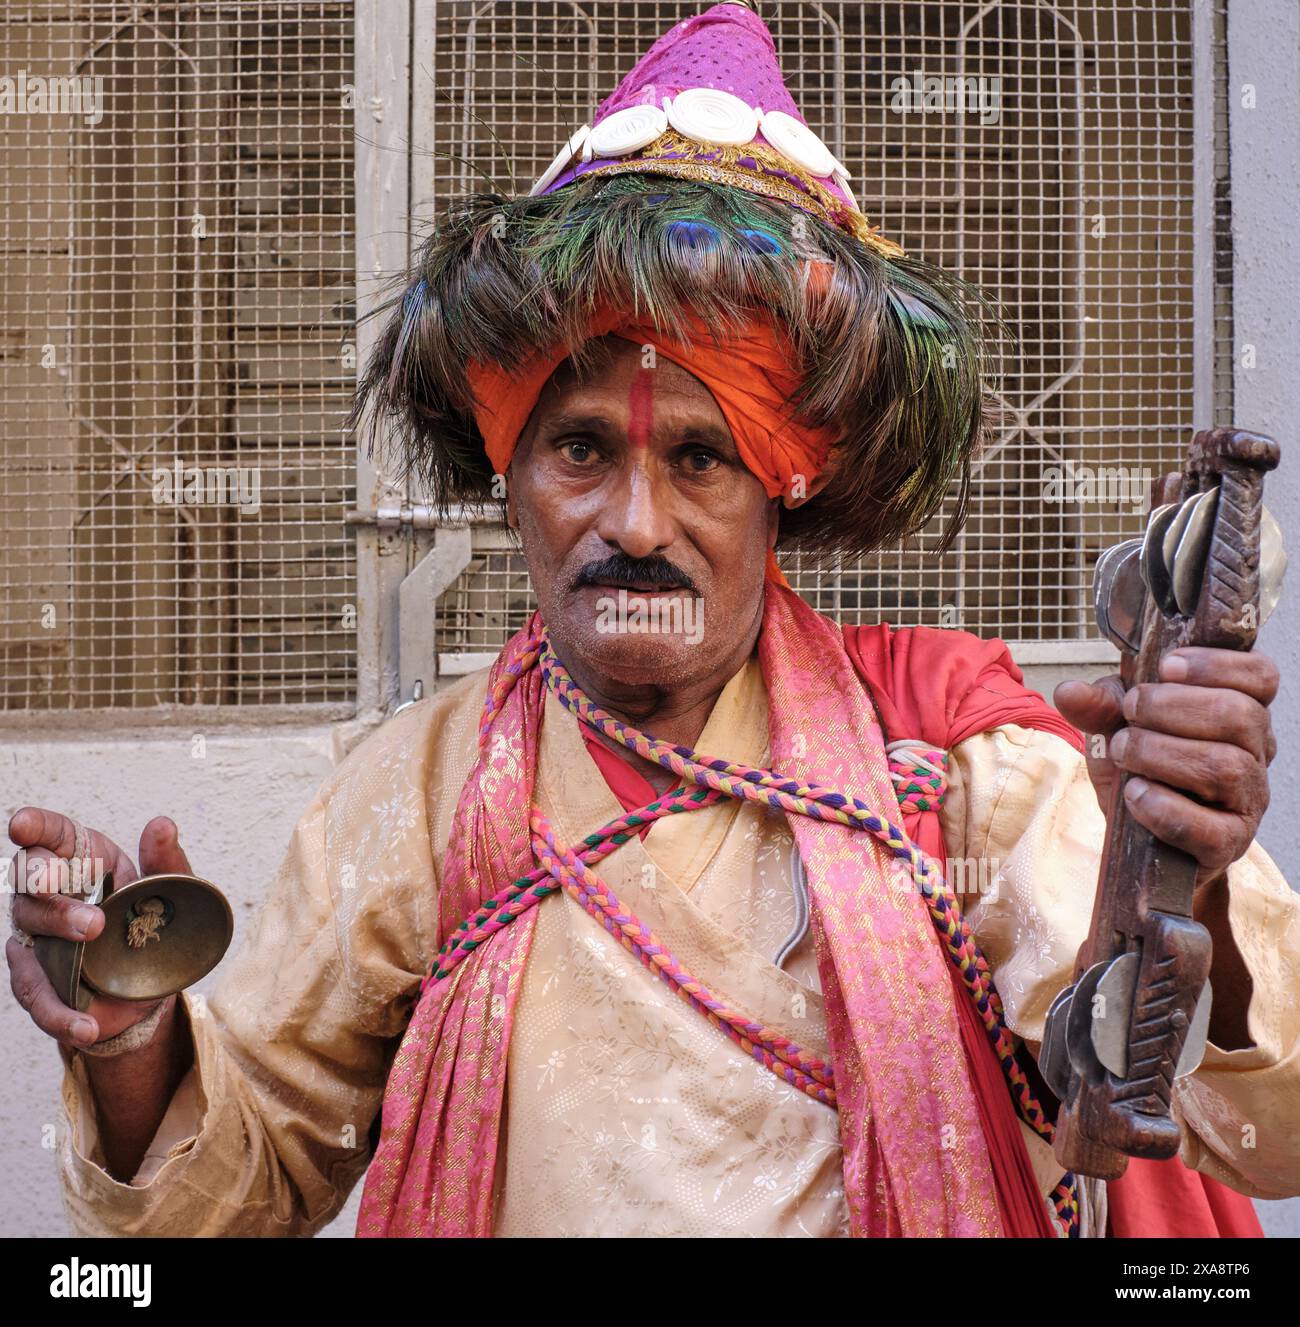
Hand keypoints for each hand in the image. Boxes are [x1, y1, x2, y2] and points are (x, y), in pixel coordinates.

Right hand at [6, 809, 193, 1047]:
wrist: (150, 982)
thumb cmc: (151, 918)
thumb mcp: (171, 890)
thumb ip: (165, 860)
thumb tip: (162, 825)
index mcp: (81, 858)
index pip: (50, 835)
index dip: (34, 827)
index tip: (23, 826)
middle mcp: (49, 892)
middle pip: (30, 880)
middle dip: (44, 884)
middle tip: (74, 897)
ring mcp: (37, 934)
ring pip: (29, 928)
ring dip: (58, 932)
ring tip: (94, 940)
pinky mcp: (36, 976)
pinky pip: (37, 994)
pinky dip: (59, 1013)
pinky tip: (85, 1026)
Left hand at [1054, 647, 1276, 885]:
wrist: (1139, 838)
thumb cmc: (1140, 770)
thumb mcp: (1115, 728)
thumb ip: (1099, 705)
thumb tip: (1070, 691)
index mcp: (1239, 710)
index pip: (1259, 676)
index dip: (1218, 665)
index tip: (1166, 667)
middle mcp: (1255, 752)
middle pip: (1239, 714)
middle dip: (1172, 706)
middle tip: (1130, 712)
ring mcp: (1247, 799)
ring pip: (1225, 765)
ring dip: (1161, 753)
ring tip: (1123, 752)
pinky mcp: (1229, 842)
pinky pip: (1209, 827)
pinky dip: (1164, 807)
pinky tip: (1134, 794)